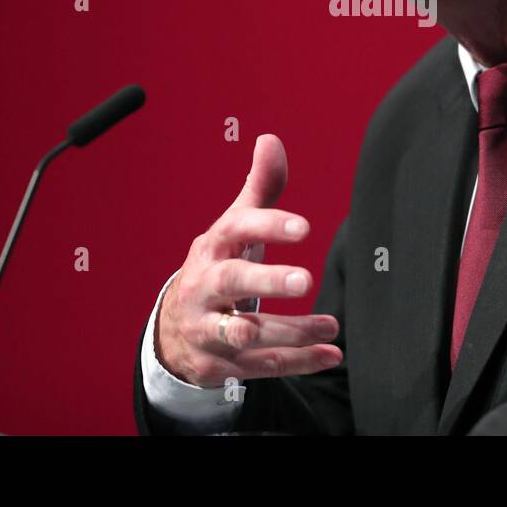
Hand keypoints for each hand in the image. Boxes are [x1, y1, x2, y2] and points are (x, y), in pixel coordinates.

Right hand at [154, 134, 342, 387]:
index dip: (270, 226)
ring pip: (247, 332)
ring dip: (292, 331)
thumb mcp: (234, 227)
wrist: (175, 329)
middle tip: (306, 280)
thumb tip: (271, 140)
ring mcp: (207, 328)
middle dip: (267, 281)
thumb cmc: (218, 266)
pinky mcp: (217, 365)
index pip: (238, 229)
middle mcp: (204, 286)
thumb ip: (260, 188)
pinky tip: (330, 354)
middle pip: (232, 281)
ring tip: (332, 325)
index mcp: (213, 246)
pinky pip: (259, 366)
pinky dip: (297, 362)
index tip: (305, 227)